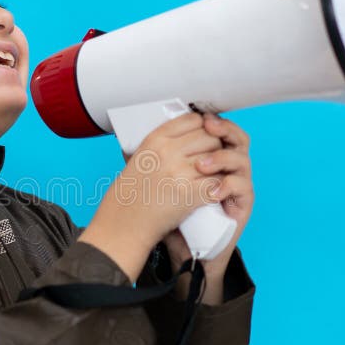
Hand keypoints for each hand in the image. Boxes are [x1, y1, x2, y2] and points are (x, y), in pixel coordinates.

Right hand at [81, 111, 224, 281]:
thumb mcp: (138, 159)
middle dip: (215, 146)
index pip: (192, 119)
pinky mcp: (189, 193)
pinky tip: (214, 191)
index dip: (203, 127)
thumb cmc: (129, 196)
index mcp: (155, 140)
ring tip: (214, 174)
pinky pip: (217, 182)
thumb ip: (159, 145)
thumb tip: (181, 135)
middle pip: (209, 136)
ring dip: (220, 166)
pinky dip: (219, 186)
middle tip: (213, 158)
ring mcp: (180, 172)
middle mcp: (168, 152)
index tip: (205, 135)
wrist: (124, 224)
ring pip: (217, 157)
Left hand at [162, 113, 253, 302]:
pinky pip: (243, 187)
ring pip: (241, 158)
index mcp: (210, 156)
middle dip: (222, 130)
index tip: (198, 115)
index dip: (210, 119)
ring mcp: (236, 185)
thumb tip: (126, 143)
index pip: (217, 129)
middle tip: (208, 129)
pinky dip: (228, 185)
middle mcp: (227, 167)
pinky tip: (213, 191)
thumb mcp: (159, 185)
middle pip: (235, 137)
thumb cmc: (171, 215)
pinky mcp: (241, 204)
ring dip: (221, 157)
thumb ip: (155, 164)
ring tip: (201, 166)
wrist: (185, 249)